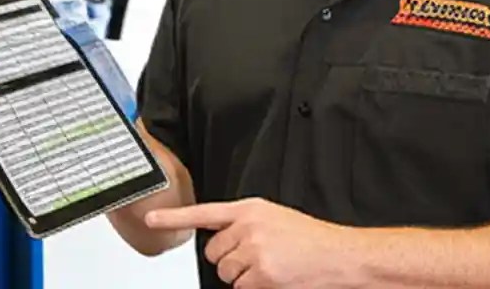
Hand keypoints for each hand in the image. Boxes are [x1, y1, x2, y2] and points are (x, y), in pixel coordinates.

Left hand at [145, 198, 360, 287]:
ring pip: (225, 274)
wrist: (339, 256)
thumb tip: (222, 244)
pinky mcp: (261, 274)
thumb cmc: (310, 240)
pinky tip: (274, 279)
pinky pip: (240, 288)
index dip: (174, 217)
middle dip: (230, 262)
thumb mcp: (274, 219)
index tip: (151, 219)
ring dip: (243, 278)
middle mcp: (248, 226)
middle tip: (257, 260)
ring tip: (270, 268)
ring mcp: (254, 250)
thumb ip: (245, 225)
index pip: (204, 212)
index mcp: (250, 209)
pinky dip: (254, 288)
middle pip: (214, 253)